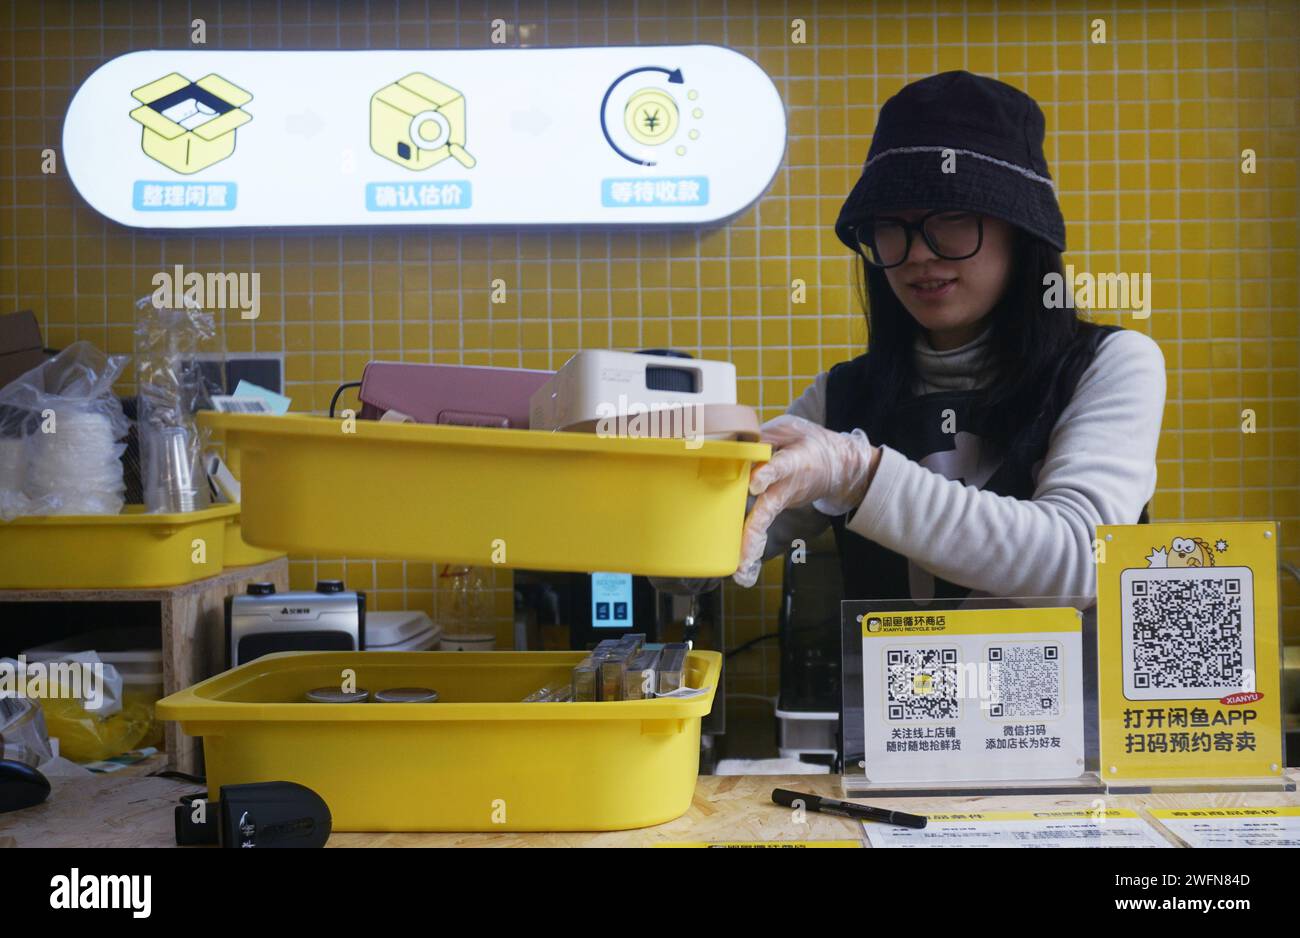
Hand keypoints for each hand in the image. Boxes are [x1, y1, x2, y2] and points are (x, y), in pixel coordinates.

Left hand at [733, 415, 878, 586]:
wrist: (838, 467)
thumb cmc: (808, 443)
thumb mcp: (790, 429)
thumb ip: (765, 436)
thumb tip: (737, 444)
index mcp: (794, 461)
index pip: (780, 467)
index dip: (768, 474)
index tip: (755, 484)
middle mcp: (787, 486)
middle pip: (768, 508)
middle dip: (754, 530)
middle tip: (743, 553)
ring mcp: (781, 500)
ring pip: (763, 522)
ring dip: (751, 546)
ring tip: (740, 569)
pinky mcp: (774, 507)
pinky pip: (760, 525)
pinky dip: (751, 545)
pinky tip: (741, 568)